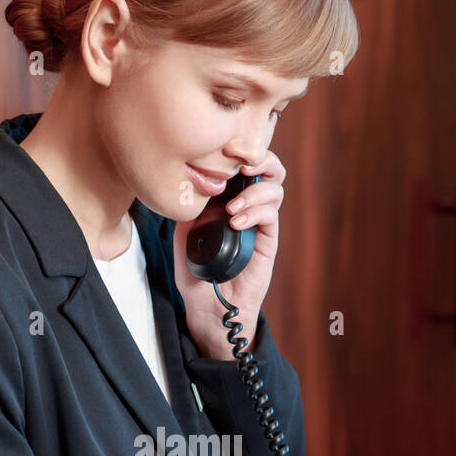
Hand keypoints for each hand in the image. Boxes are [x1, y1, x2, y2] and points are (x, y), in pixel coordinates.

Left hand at [172, 150, 285, 358]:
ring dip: (254, 192)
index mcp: (227, 200)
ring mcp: (259, 222)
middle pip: (268, 169)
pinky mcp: (267, 241)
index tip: (225, 147)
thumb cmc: (195, 275)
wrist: (209, 308)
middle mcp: (247, 206)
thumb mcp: (181, 237)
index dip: (239, 151)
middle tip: (242, 163)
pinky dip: (256, 213)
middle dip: (260, 159)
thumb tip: (188, 183)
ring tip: (232, 210)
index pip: (242, 166)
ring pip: (274, 189)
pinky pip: (271, 216)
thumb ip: (186, 210)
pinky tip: (237, 223)